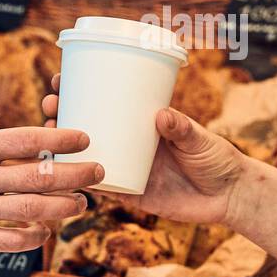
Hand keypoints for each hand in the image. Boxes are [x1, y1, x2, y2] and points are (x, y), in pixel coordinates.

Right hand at [0, 115, 102, 261]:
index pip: (24, 138)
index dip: (61, 138)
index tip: (85, 138)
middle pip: (38, 175)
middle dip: (77, 173)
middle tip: (99, 171)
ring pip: (32, 210)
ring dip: (64, 208)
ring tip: (82, 204)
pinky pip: (9, 240)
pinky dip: (32, 237)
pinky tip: (45, 232)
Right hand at [41, 76, 246, 224]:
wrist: (229, 198)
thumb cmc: (218, 159)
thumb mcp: (200, 139)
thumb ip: (181, 127)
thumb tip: (160, 115)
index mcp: (141, 123)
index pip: (105, 102)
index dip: (80, 90)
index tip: (62, 79)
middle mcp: (128, 142)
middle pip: (85, 125)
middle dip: (62, 112)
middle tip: (51, 103)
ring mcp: (125, 167)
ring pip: (84, 155)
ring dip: (60, 145)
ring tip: (48, 132)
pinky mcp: (128, 193)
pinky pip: (96, 186)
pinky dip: (77, 179)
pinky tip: (56, 171)